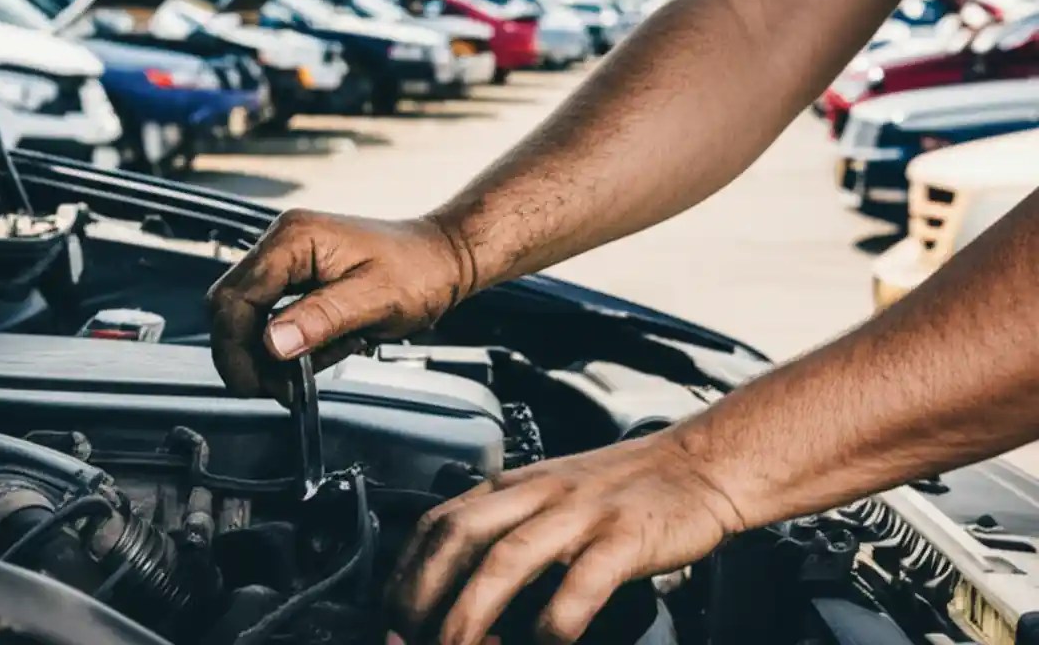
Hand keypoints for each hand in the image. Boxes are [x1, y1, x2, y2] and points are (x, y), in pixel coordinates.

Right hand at [207, 209, 474, 398]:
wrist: (443, 259)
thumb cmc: (419, 270)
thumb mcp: (374, 300)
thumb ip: (321, 319)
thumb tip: (272, 343)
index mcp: (294, 239)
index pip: (236, 296)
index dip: (235, 347)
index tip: (252, 384)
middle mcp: (283, 243)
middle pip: (231, 305)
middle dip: (243, 354)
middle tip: (271, 390)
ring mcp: (288, 259)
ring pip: (246, 314)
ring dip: (263, 354)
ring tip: (293, 380)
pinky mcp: (298, 278)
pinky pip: (270, 315)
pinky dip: (282, 346)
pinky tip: (308, 360)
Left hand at [385, 431, 745, 644]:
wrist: (699, 465)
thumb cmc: (623, 489)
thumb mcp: (551, 497)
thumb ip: (507, 533)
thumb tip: (458, 591)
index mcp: (515, 486)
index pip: (439, 521)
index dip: (407, 571)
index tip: (391, 613)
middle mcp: (539, 495)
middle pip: (460, 537)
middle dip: (423, 593)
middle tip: (409, 637)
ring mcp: (581, 515)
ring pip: (508, 559)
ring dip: (472, 612)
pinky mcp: (624, 538)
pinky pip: (581, 582)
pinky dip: (555, 620)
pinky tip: (544, 643)